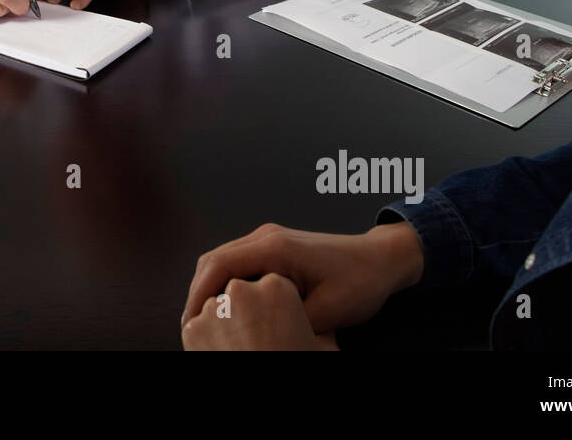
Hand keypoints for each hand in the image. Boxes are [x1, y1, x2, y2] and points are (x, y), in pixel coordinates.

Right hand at [182, 222, 423, 338]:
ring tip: (205, 321)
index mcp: (275, 247)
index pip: (220, 264)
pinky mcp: (273, 246)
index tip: (190, 322)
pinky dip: (224, 283)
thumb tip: (256, 335)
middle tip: (191, 328)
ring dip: (208, 287)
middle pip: (212, 259)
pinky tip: (227, 307)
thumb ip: (286, 320)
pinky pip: (237, 261)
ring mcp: (268, 238)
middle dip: (196, 293)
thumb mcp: (326, 311)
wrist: (382, 258)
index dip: (198, 294)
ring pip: (221, 259)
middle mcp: (266, 237)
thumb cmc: (360, 281)